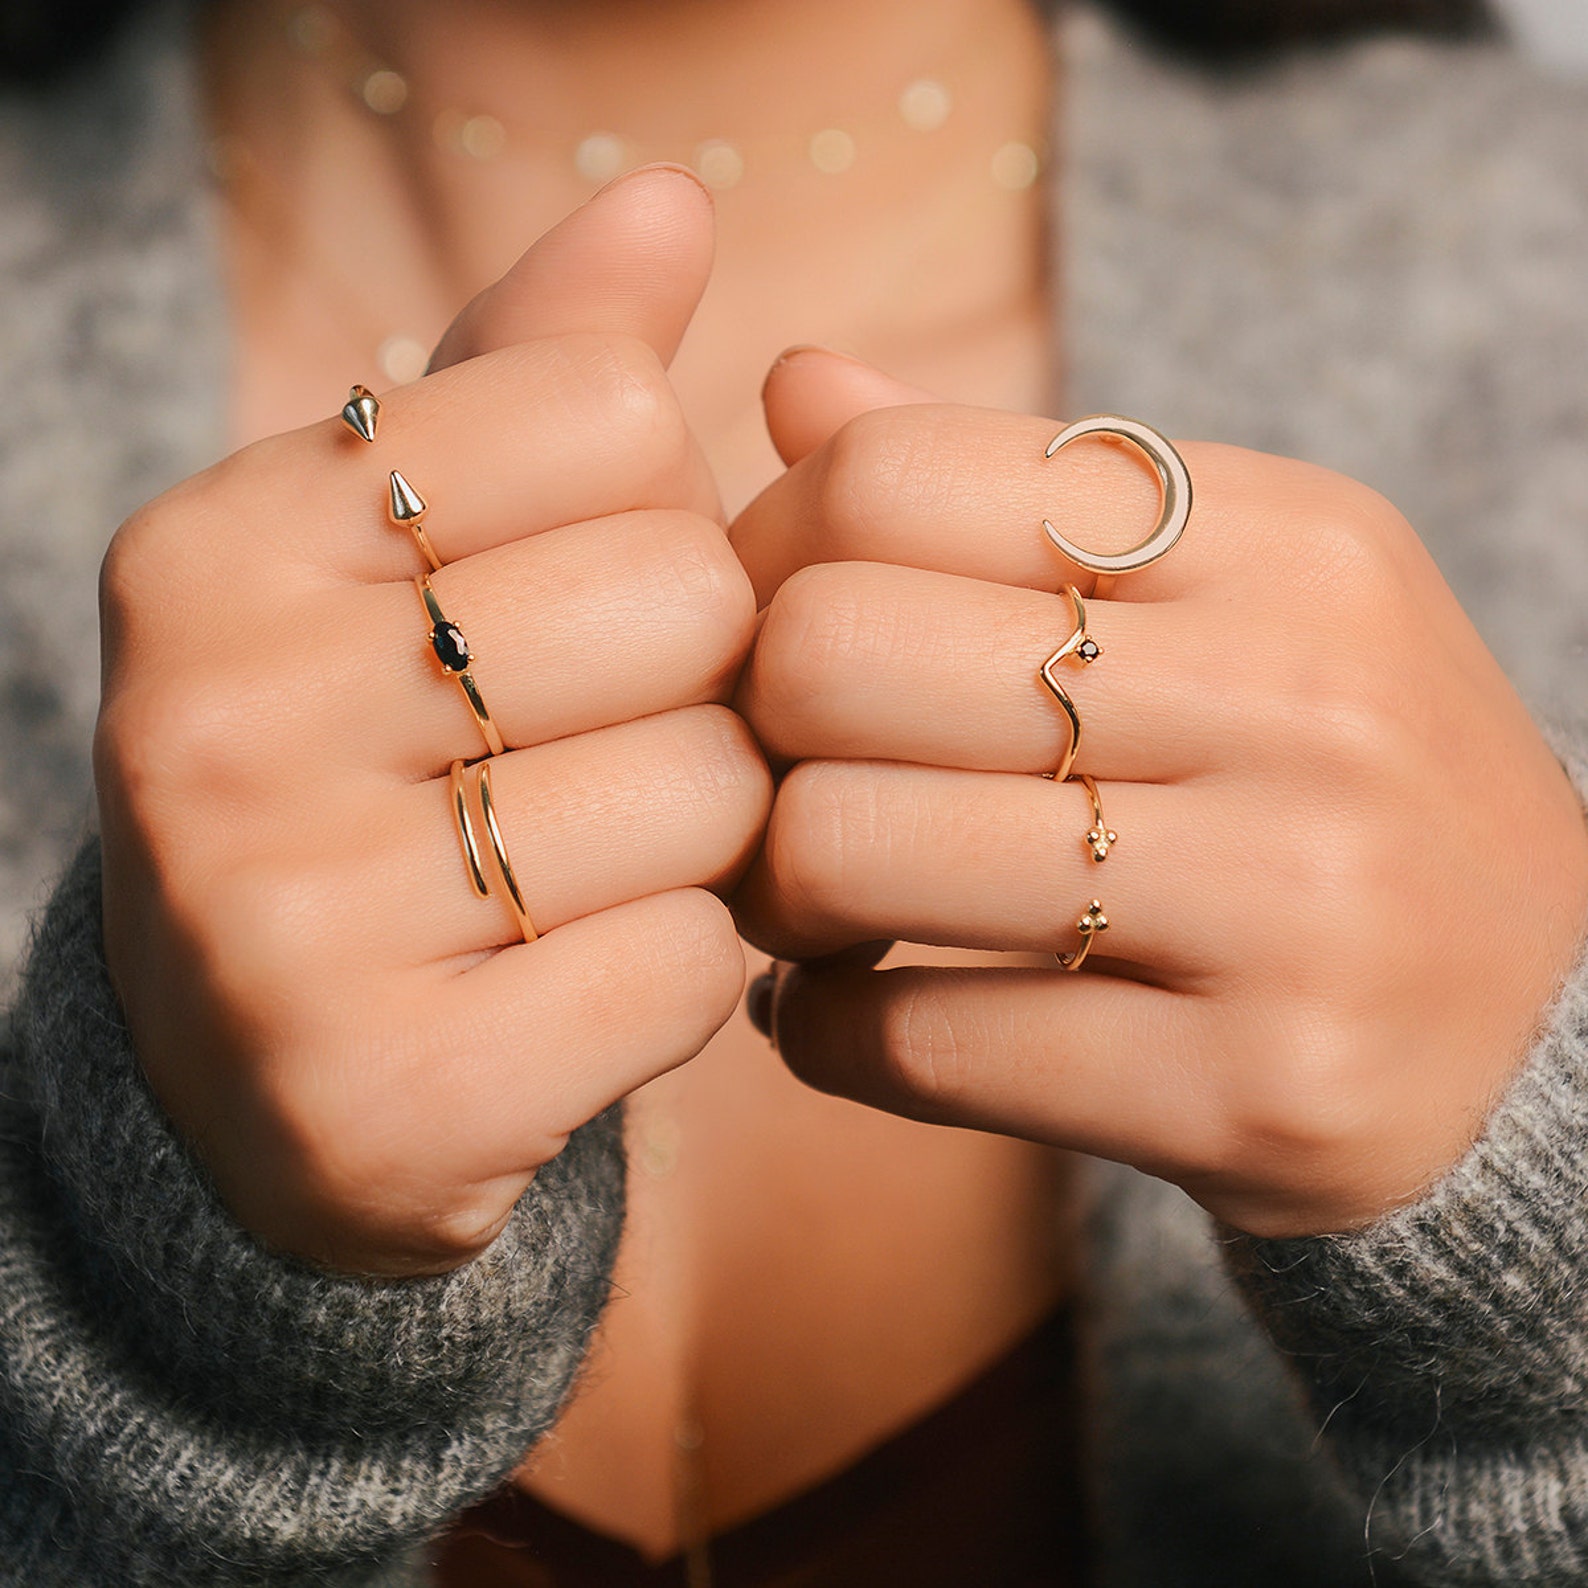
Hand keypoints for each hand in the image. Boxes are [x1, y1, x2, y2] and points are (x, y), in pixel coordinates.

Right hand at [95, 169, 769, 1274]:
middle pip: (685, 603)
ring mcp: (283, 927)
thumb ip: (535, 372)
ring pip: (711, 797)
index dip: (662, 519)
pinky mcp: (383, 1100)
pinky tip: (590, 984)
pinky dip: (691, 974)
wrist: (260, 1064)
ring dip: (708, 841)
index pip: (614, 416)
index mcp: (223, 544)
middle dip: (702, 687)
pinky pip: (693, 971)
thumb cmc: (382, 767)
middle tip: (610, 753)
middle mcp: (220, 719)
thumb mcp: (419, 553)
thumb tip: (673, 200)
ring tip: (599, 870)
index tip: (578, 606)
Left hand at [730, 348, 1587, 1237]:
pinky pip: (916, 1043)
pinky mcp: (1261, 1089)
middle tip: (769, 790)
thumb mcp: (1226, 598)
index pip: (894, 474)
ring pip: (850, 850)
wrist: (1540, 1031)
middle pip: (836, 650)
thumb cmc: (1326, 788)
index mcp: (1284, 537)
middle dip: (749, 735)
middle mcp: (1308, 697)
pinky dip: (822, 1034)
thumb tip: (798, 383)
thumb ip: (1005, 491)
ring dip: (770, 898)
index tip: (767, 639)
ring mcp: (1298, 903)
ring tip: (803, 914)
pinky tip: (843, 1017)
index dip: (766, 558)